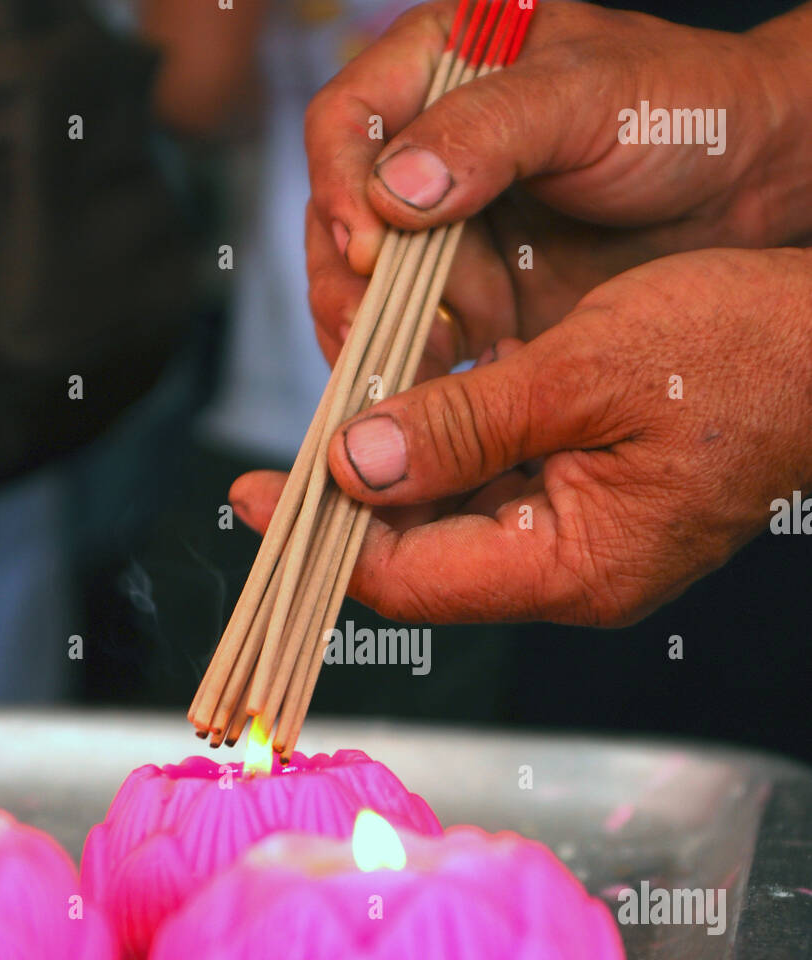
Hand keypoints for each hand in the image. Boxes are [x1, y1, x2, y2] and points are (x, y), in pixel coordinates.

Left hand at [231, 248, 811, 625]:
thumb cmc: (737, 351)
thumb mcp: (584, 371)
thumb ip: (465, 424)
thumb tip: (355, 462)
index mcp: (573, 568)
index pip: (412, 580)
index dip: (326, 538)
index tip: (249, 496)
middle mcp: (574, 580)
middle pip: (425, 564)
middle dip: (350, 509)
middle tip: (283, 453)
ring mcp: (587, 554)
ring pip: (456, 530)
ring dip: (397, 480)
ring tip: (341, 420)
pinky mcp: (597, 518)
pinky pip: (499, 502)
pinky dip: (450, 461)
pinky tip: (418, 412)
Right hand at [304, 0, 811, 363]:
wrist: (745, 189)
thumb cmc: (679, 111)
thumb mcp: (585, 99)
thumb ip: (487, 133)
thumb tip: (393, 192)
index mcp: (434, 70)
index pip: (345, 122)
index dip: (338, 188)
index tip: (371, 249)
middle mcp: (422, 154)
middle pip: (335, 222)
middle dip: (351, 285)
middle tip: (375, 333)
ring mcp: (442, 234)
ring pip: (363, 293)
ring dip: (379, 338)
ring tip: (420, 372)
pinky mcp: (468, 300)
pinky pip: (415, 340)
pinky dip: (418, 370)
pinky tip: (444, 391)